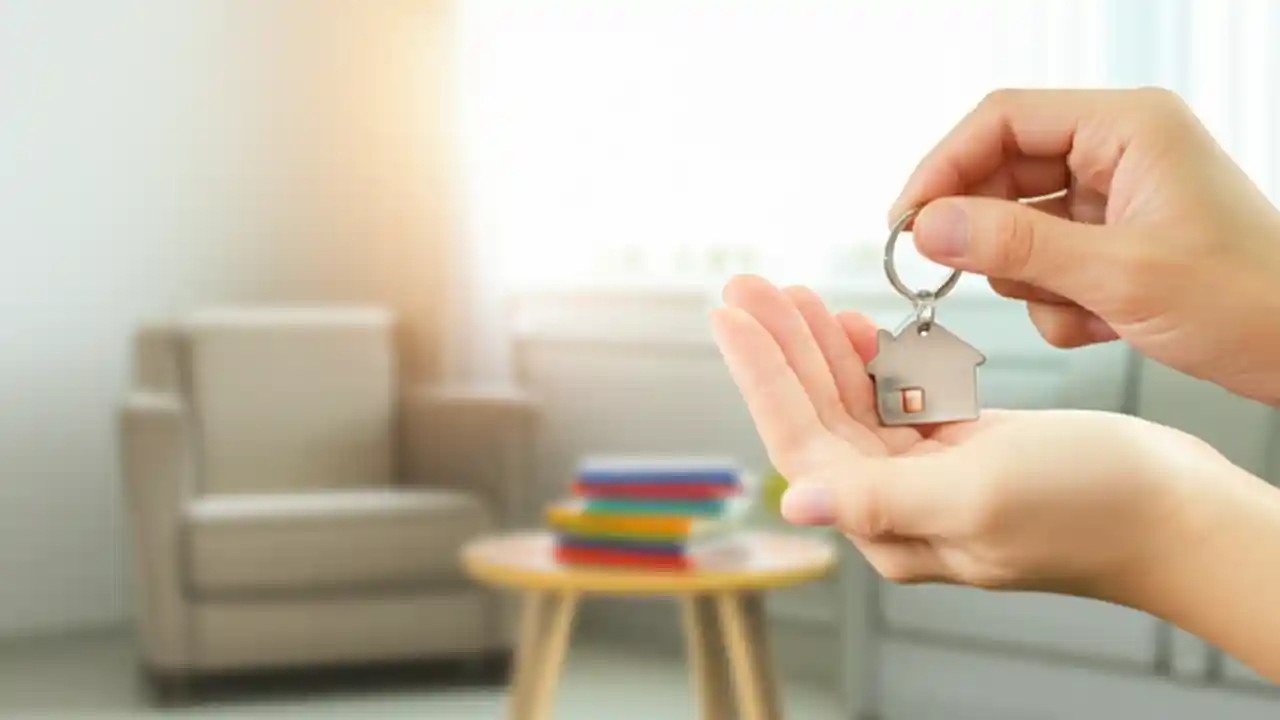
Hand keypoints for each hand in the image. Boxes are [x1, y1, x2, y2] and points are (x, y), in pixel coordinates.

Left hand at [711, 275, 1244, 603]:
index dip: (761, 374)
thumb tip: (794, 503)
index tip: (730, 313)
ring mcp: (931, 478)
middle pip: (818, 415)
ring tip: (791, 293)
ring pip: (854, 403)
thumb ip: (880, 499)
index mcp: (891, 525)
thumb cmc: (1096, 509)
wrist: (1182, 512)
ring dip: (822, 347)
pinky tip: (855, 329)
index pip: (802, 441)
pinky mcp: (964, 452)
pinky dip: (876, 362)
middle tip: (749, 283)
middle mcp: (900, 507)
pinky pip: (898, 402)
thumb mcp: (980, 496)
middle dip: (782, 347)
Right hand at [893, 88, 1279, 404]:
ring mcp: (1114, 200)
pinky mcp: (1113, 244)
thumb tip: (927, 228)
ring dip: (1031, 280)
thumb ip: (1014, 248)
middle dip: (985, 235)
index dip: (944, 167)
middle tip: (955, 276)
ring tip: (1080, 308)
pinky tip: (1102, 323)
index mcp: (1126, 127)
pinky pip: (1045, 265)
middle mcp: (1116, 153)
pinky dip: (1057, 303)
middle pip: (1002, 175)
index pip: (1002, 120)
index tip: (906, 221)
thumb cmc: (1249, 300)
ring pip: (1018, 229)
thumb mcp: (1118, 274)